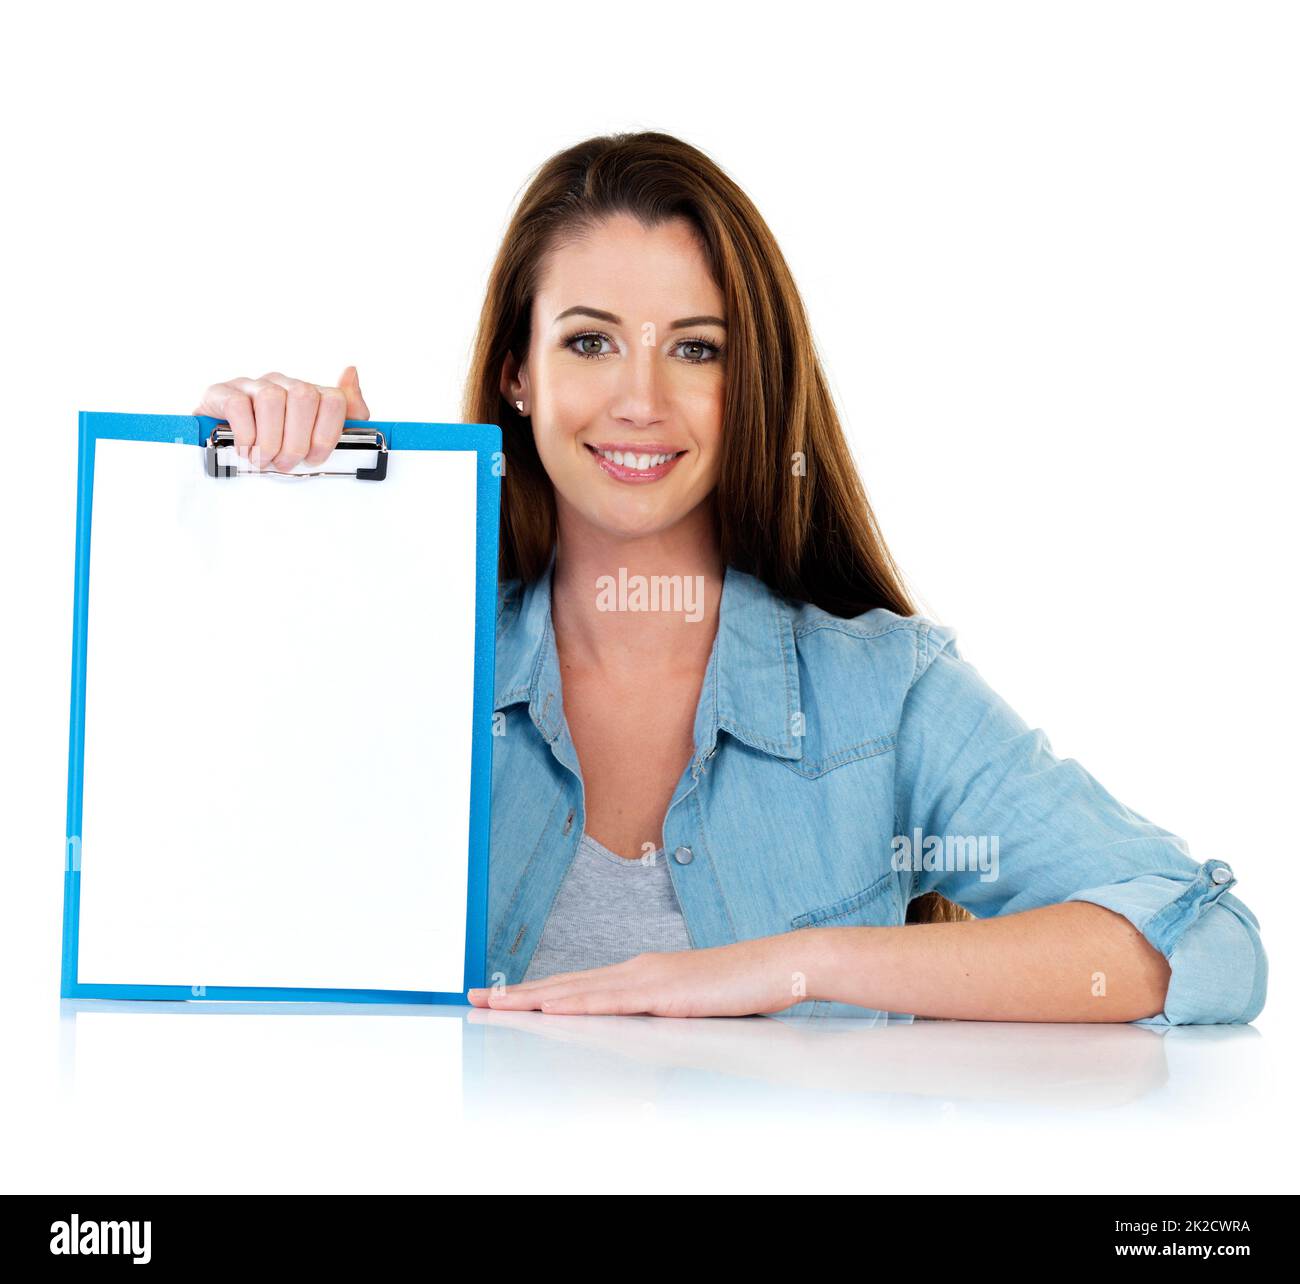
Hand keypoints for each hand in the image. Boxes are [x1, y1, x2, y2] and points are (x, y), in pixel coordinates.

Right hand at [192, 367, 369, 471]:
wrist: (222, 441)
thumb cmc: (274, 442)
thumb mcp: (315, 434)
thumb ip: (346, 411)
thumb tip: (351, 372)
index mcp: (308, 392)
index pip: (333, 398)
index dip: (327, 434)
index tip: (314, 458)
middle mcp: (282, 383)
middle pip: (303, 397)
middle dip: (297, 441)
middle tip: (285, 463)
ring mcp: (252, 385)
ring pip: (271, 400)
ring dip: (270, 440)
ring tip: (264, 459)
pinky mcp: (223, 392)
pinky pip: (238, 405)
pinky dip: (246, 434)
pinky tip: (246, 449)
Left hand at [466, 933, 814, 1016]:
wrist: (776, 966)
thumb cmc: (739, 988)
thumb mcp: (689, 1006)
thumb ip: (658, 1014)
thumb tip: (635, 1028)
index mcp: (639, 973)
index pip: (575, 986)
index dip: (534, 992)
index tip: (499, 997)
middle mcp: (634, 970)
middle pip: (564, 985)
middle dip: (516, 994)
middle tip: (474, 998)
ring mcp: (646, 978)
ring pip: (577, 991)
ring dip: (532, 998)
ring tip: (495, 1004)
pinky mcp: (663, 993)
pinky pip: (611, 1002)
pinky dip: (576, 1005)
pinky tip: (551, 1008)